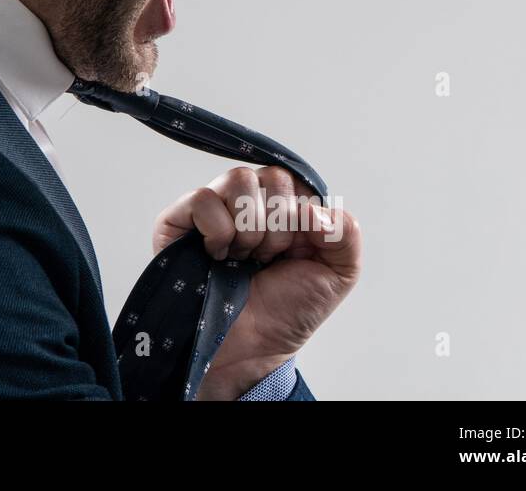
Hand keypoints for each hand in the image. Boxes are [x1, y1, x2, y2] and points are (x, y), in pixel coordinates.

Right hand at [151, 166, 361, 399]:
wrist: (250, 348)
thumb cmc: (287, 311)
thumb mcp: (338, 273)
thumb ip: (347, 233)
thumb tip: (313, 208)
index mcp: (283, 204)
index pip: (297, 179)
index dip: (300, 217)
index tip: (294, 252)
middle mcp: (247, 199)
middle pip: (271, 177)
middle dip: (278, 228)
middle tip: (267, 259)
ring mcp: (213, 206)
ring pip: (238, 180)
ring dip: (248, 229)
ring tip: (243, 258)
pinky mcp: (178, 219)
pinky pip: (203, 199)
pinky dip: (218, 231)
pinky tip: (218, 256)